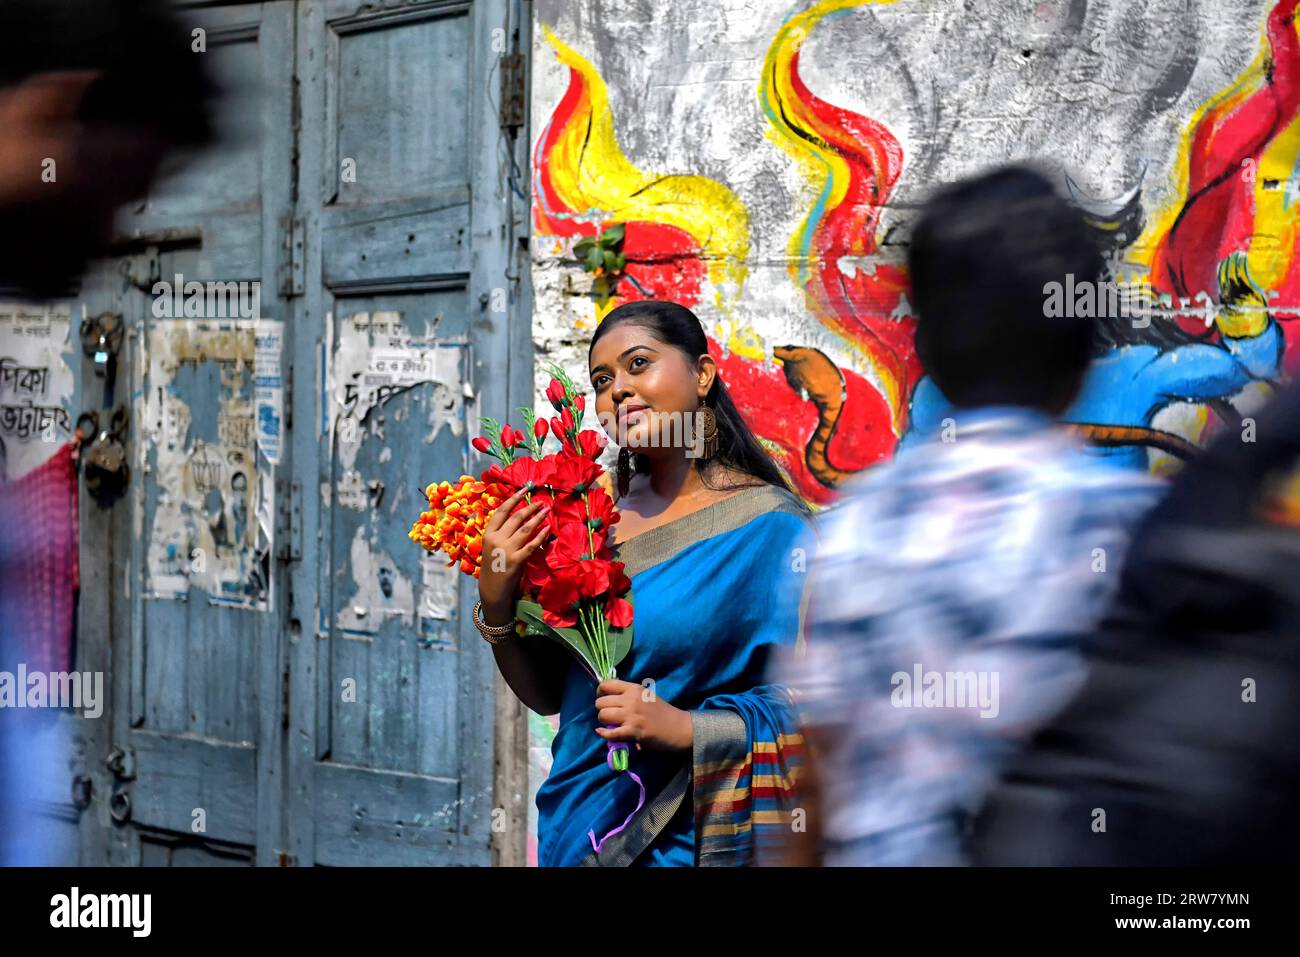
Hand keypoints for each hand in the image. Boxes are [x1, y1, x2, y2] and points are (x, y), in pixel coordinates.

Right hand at [477, 487, 550, 622]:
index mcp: (488, 534)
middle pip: (516, 517)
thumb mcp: (492, 546)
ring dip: (538, 517)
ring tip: (546, 510)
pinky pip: (532, 545)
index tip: (524, 489)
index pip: (502, 511)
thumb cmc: (494, 566)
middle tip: (541, 502)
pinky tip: (547, 529)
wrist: (492, 589)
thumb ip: (502, 533)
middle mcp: (496, 539)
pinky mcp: (517, 561)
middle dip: (530, 507)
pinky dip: (541, 536)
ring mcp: (506, 550)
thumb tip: (520, 516)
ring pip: (525, 528)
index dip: (514, 498)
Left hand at [594, 679, 692, 751]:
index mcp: (634, 688)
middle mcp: (631, 699)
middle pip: (600, 702)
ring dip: (604, 722)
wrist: (679, 727)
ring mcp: (632, 715)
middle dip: (601, 710)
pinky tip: (604, 733)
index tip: (603, 699)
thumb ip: (629, 695)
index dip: (600, 692)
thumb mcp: (645, 696)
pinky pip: (610, 733)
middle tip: (609, 715)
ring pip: (602, 716)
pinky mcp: (633, 731)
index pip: (606, 684)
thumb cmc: (663, 712)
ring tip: (611, 724)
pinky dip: (605, 734)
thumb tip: (608, 699)